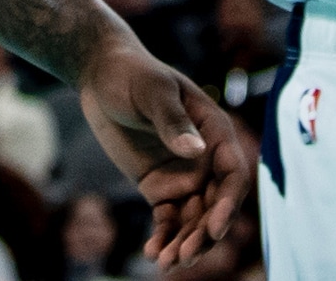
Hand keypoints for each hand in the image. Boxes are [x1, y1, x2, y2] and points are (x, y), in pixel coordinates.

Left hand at [71, 39, 252, 268]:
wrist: (102, 77)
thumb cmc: (132, 74)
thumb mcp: (152, 91)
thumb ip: (172, 120)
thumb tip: (196, 151)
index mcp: (215, 131)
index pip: (232, 175)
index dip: (228, 204)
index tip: (214, 228)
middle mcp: (206, 159)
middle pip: (215, 206)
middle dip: (203, 234)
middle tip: (183, 257)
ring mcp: (184, 176)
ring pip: (193, 219)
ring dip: (184, 243)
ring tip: (165, 264)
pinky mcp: (160, 188)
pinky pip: (168, 220)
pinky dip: (162, 238)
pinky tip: (151, 254)